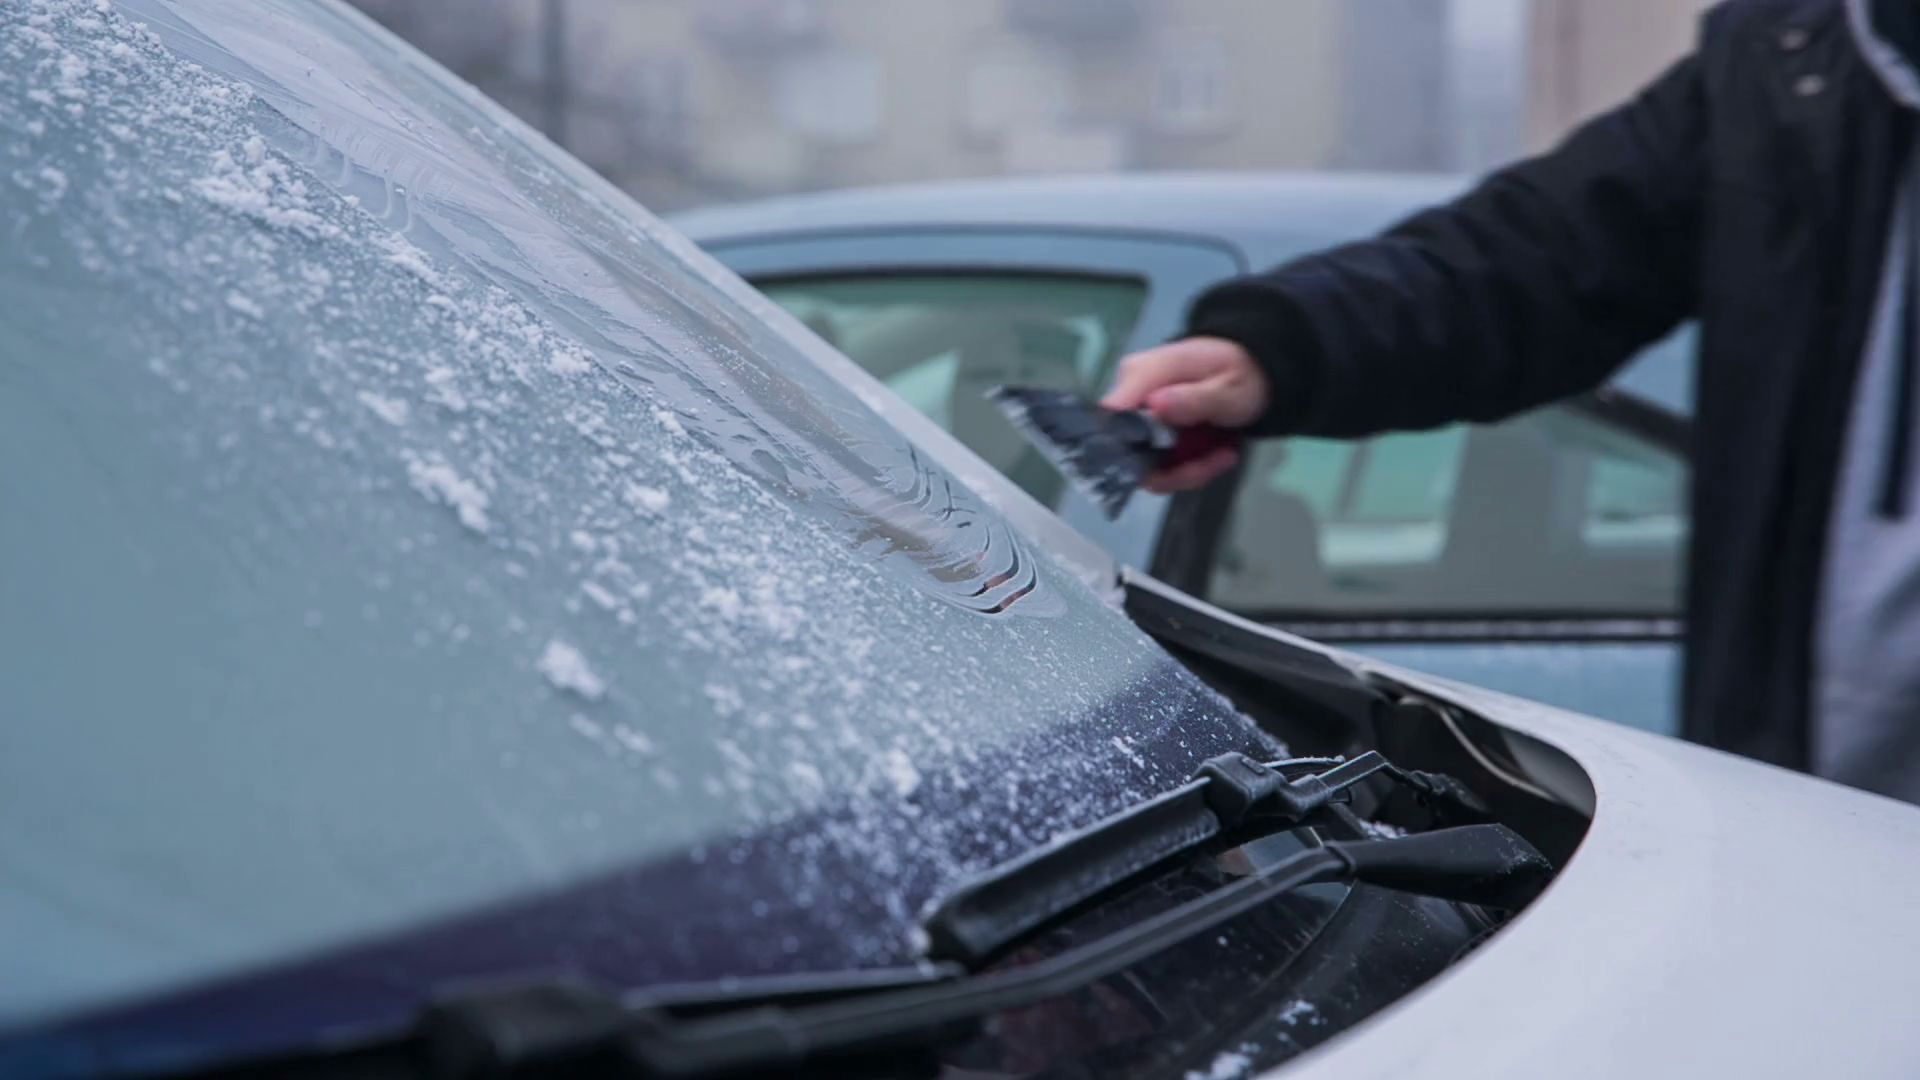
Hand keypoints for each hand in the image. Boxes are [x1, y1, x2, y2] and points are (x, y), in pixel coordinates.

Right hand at [1102, 336, 1267, 493]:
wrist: (1247, 369)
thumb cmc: (1238, 372)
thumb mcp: (1228, 388)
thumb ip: (1195, 399)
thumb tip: (1155, 405)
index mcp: (1142, 373)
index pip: (1112, 416)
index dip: (1134, 449)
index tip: (1177, 464)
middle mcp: (1131, 396)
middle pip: (1129, 450)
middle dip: (1174, 468)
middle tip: (1214, 460)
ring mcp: (1137, 417)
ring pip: (1145, 466)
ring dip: (1186, 472)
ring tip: (1222, 457)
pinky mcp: (1147, 435)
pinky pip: (1158, 466)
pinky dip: (1188, 469)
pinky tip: (1216, 456)